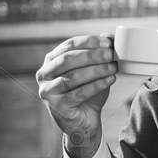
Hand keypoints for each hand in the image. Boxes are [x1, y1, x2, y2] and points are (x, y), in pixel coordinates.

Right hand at [36, 35, 116, 156]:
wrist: (84, 122)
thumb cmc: (88, 93)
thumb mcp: (93, 70)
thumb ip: (98, 54)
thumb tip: (109, 35)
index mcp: (51, 60)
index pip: (69, 45)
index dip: (88, 42)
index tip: (108, 42)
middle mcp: (44, 74)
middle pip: (68, 59)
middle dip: (92, 55)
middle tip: (111, 54)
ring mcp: (47, 90)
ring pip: (72, 76)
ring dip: (96, 70)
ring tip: (113, 67)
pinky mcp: (56, 106)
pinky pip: (78, 93)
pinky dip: (96, 85)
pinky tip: (110, 80)